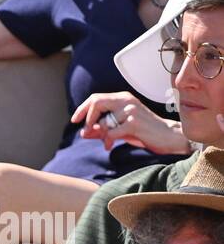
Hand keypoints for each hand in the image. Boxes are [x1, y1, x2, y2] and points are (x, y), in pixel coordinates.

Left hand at [71, 93, 190, 154]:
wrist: (168, 137)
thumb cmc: (144, 132)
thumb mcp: (120, 128)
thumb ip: (103, 128)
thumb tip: (83, 133)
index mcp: (123, 99)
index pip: (96, 98)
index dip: (82, 109)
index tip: (74, 120)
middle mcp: (126, 101)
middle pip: (96, 103)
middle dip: (87, 118)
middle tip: (85, 132)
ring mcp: (131, 111)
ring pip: (104, 122)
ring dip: (100, 135)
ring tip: (106, 142)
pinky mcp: (134, 123)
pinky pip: (111, 132)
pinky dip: (107, 140)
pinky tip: (110, 145)